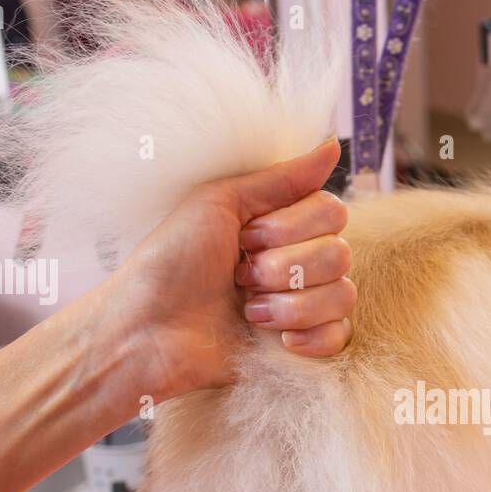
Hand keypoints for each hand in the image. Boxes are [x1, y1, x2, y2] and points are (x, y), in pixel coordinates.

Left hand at [91, 138, 353, 403]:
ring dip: (292, 304)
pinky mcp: (302, 347)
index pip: (332, 212)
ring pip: (343, 295)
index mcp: (279, 226)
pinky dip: (312, 336)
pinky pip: (341, 336)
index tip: (247, 237)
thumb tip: (331, 144)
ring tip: (248, 311)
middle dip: (286, 267)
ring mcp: (302, 305)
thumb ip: (281, 179)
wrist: (148, 330)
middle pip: (340, 254)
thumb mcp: (220, 203)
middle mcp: (297, 262)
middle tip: (239, 276)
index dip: (293, 227)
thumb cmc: (171, 263)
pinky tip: (278, 340)